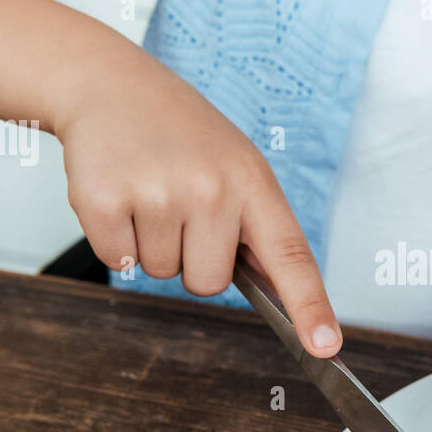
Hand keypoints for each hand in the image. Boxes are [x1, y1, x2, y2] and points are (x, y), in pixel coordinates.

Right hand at [56, 60, 342, 357]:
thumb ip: (257, 228)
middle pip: (208, 284)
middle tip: (180, 206)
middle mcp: (212, 189)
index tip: (325, 345)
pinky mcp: (106, 201)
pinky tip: (122, 195)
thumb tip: (281, 299)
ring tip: (150, 191)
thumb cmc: (181, 135)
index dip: (310, 306)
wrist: (111, 85)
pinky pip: (119, 263)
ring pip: (162, 274)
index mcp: (254, 183)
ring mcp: (159, 194)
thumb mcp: (236, 167)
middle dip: (192, 259)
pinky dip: (116, 239)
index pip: (290, 256)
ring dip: (153, 244)